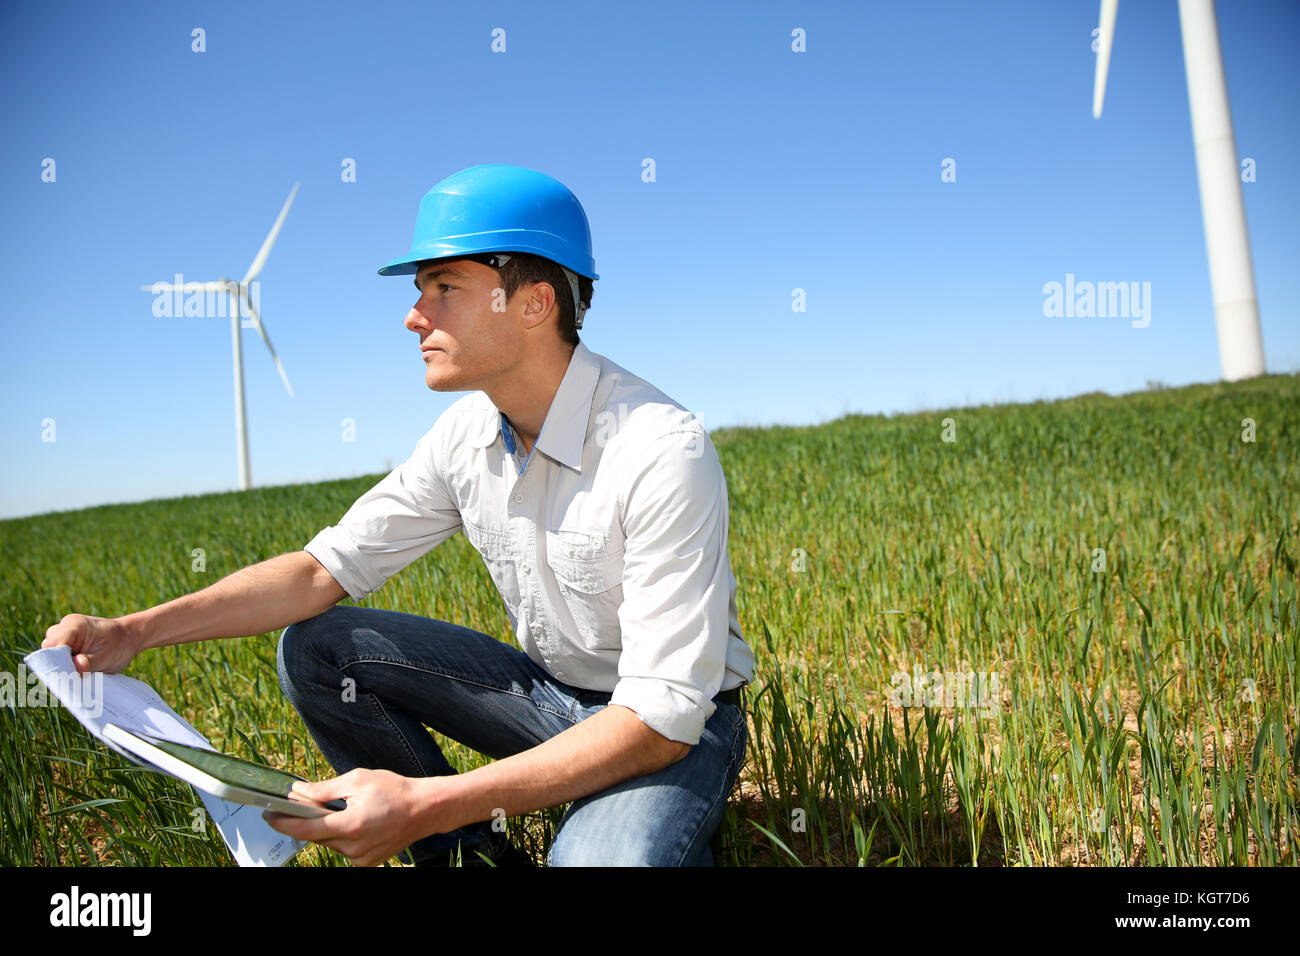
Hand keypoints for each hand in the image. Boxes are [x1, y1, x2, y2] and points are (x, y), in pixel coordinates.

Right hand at [42, 613, 140, 674]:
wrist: (130, 637)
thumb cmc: (120, 645)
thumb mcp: (107, 656)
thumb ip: (90, 662)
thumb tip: (76, 667)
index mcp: (75, 625)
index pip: (53, 645)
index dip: (55, 662)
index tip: (63, 676)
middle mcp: (66, 625)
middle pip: (48, 648)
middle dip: (56, 663)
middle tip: (70, 677)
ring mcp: (65, 631)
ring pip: (50, 650)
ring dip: (60, 662)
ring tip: (74, 673)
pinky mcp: (67, 639)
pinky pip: (57, 651)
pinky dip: (63, 661)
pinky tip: (74, 669)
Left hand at [262, 768, 459, 866]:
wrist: (424, 809)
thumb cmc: (394, 791)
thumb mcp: (357, 780)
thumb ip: (324, 789)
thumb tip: (298, 792)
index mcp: (350, 825)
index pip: (306, 830)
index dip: (284, 823)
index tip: (269, 814)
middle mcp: (354, 847)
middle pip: (317, 835)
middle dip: (308, 820)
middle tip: (302, 801)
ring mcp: (361, 858)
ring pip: (329, 843)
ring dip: (327, 827)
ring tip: (341, 809)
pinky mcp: (367, 862)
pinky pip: (343, 849)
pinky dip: (341, 835)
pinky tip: (353, 820)